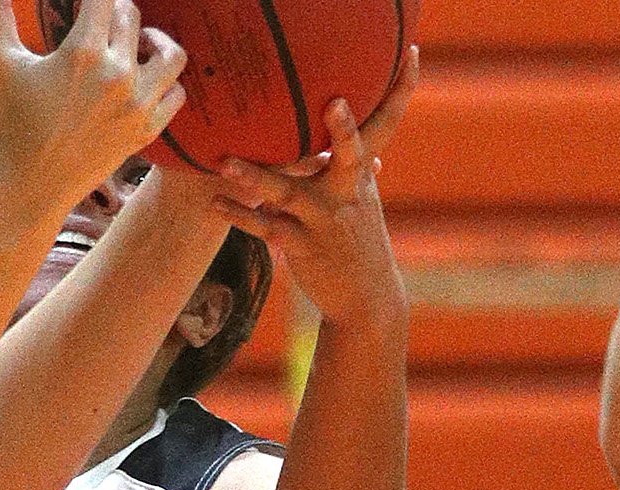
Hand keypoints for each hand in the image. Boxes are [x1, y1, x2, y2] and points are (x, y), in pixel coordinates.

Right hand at [0, 0, 187, 198]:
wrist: (31, 181)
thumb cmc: (14, 120)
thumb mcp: (2, 63)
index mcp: (83, 52)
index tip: (85, 7)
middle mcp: (117, 74)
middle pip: (132, 18)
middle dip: (115, 13)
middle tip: (99, 23)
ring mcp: (137, 103)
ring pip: (170, 52)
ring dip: (155, 40)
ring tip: (139, 43)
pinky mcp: (147, 129)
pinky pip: (177, 93)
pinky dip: (167, 83)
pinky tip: (147, 80)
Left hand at [211, 46, 420, 332]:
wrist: (365, 298)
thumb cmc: (356, 242)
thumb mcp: (362, 202)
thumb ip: (353, 171)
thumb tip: (363, 147)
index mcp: (359, 177)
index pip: (379, 129)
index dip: (395, 95)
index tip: (405, 60)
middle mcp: (347, 193)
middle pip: (348, 155)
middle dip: (344, 130)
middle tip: (334, 103)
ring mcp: (326, 221)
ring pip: (289, 194)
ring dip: (256, 177)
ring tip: (225, 163)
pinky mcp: (303, 247)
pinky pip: (267, 228)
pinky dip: (240, 215)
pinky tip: (215, 205)